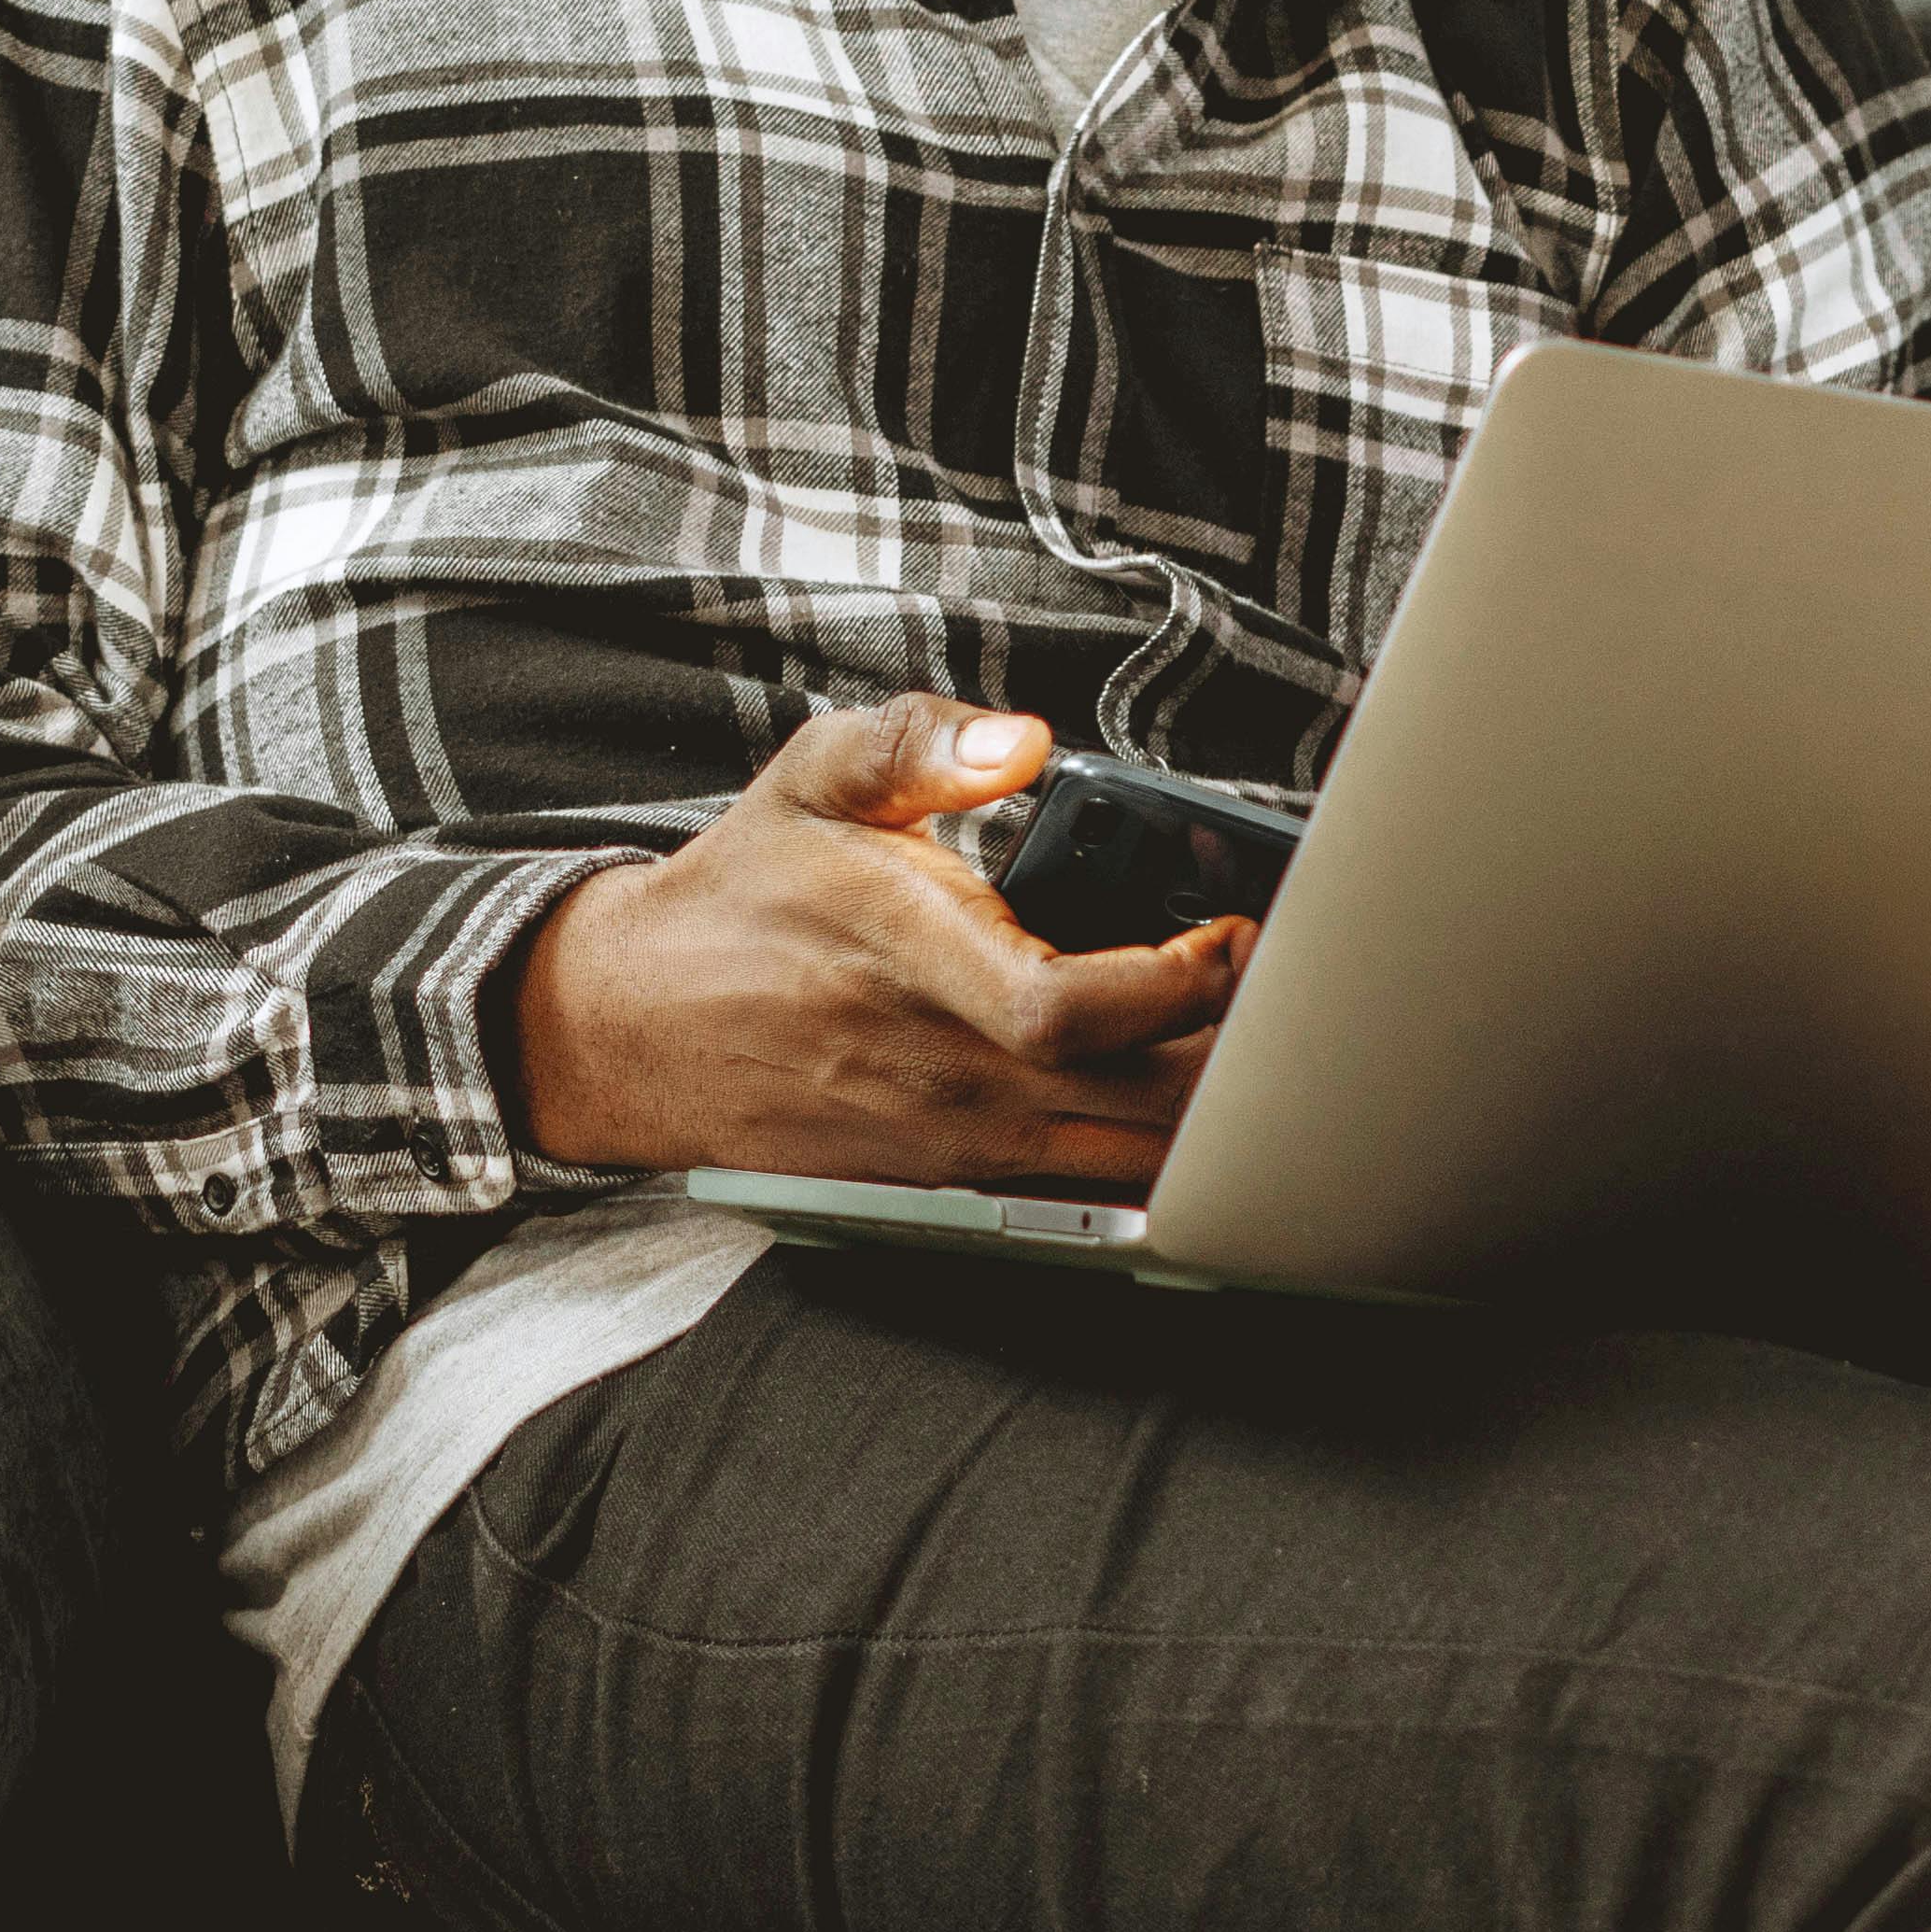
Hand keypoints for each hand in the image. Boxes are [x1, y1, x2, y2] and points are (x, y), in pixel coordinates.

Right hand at [510, 697, 1253, 1185]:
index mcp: (918, 966)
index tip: (1237, 935)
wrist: (628, 1025)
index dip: (1181, 985)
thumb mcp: (816, 777)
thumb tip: (1022, 741)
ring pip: (1124, 1163)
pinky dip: (1153, 1157)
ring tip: (1270, 1046)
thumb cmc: (744, 892)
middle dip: (1239, 1055)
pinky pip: (1077, 1190)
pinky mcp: (944, 1185)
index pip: (1075, 1012)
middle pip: (1133, 1104)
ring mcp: (946, 1144)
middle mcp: (942, 1073)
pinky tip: (1201, 1106)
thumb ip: (920, 744)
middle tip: (1301, 989)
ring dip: (1212, 1116)